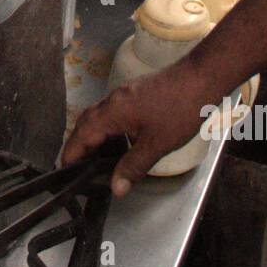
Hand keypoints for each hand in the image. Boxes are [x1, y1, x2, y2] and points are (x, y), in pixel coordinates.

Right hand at [61, 61, 215, 197]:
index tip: (65, 173)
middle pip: (85, 125)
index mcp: (111, 112)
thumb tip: (115, 188)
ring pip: (99, 119)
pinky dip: (111, 132)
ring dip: (96, 140)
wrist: (201, 78)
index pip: (81, 135)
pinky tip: (123, 146)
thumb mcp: (156, 144)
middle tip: (81, 171)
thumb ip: (133, 167)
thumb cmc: (179, 109)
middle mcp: (112, 101)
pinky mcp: (135, 95)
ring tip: (101, 163)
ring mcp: (124, 96)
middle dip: (80, 148)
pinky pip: (113, 115)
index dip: (72, 155)